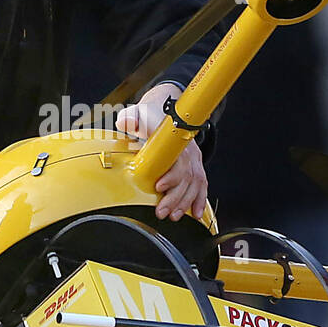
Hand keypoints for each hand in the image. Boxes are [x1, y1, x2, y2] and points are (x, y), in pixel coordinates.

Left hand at [116, 83, 208, 221]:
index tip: (159, 187)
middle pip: (186, 177)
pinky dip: (199, 200)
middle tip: (162, 211)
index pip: (178, 159)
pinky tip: (194, 213)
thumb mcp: (137, 113)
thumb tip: (126, 122)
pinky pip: (201, 184)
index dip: (171, 175)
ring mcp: (193, 158)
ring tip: (172, 215)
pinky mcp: (195, 165)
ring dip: (184, 202)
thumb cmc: (150, 115)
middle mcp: (187, 149)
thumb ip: (130, 118)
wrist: (163, 111)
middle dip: (175, 198)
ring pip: (194, 184)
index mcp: (174, 138)